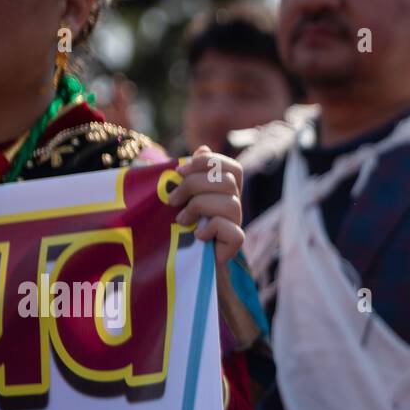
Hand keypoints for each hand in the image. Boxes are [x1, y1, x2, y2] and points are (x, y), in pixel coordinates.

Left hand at [168, 145, 244, 266]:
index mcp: (226, 190)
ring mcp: (237, 223)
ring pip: (230, 203)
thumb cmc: (181, 226)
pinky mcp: (235, 242)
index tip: (180, 170)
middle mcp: (235, 204)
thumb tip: (203, 148)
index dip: (209, 162)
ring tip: (181, 220)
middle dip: (194, 185)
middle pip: (227, 181)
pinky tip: (197, 235)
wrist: (183, 262)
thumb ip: (191, 173)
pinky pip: (231, 229)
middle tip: (172, 200)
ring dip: (198, 207)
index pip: (232, 167)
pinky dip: (210, 228)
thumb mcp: (181, 196)